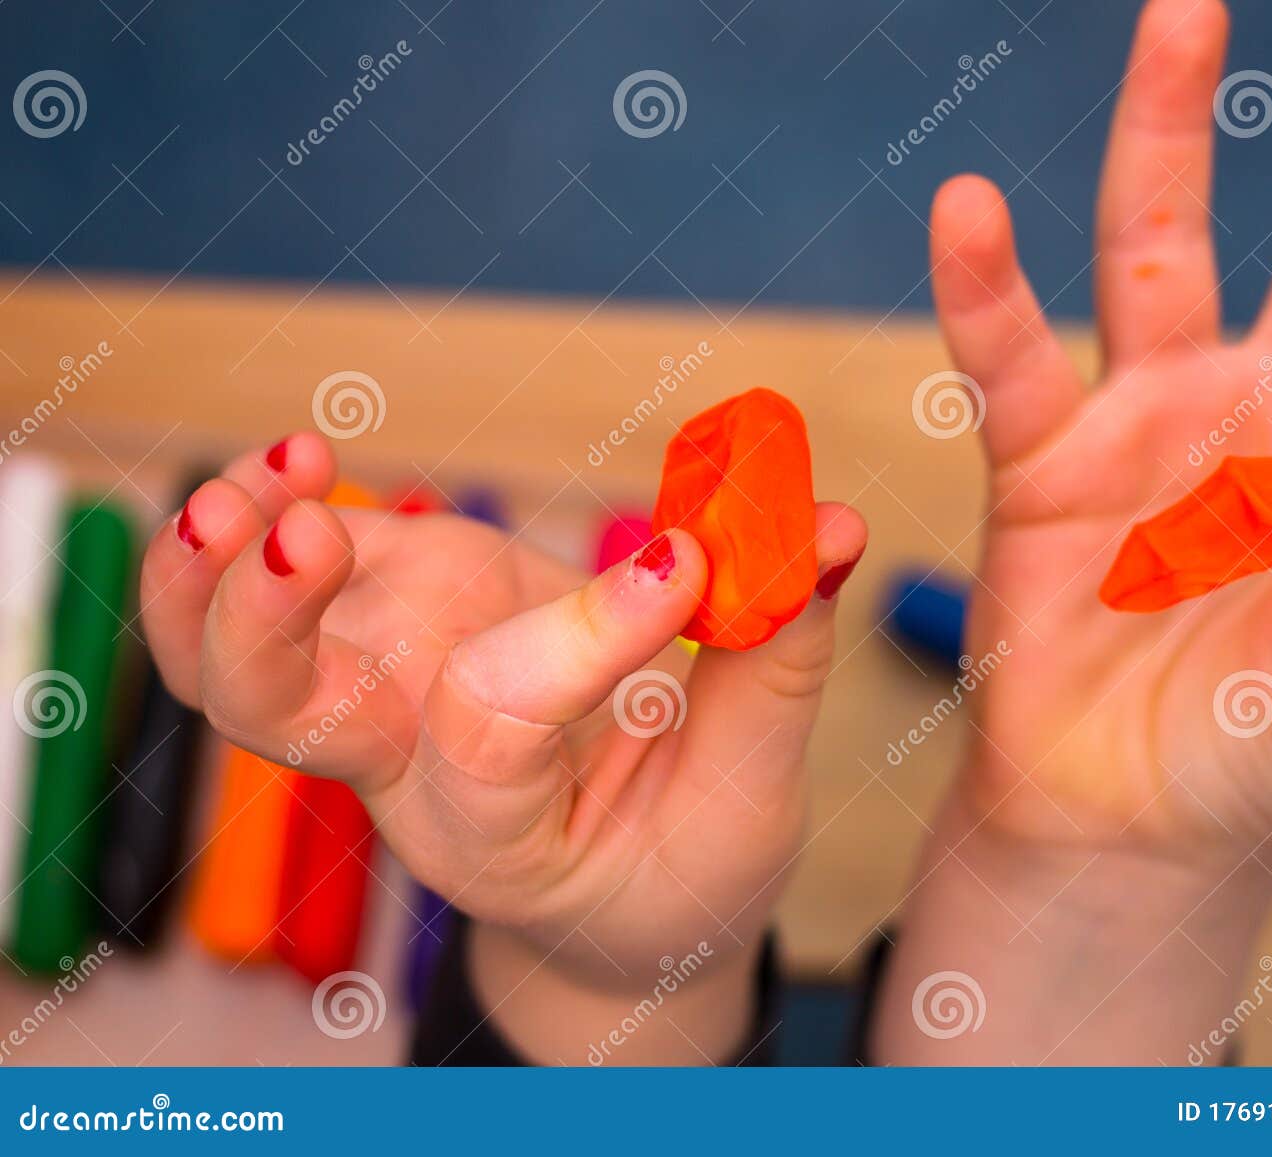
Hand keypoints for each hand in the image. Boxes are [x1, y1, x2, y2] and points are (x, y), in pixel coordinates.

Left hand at [141, 432, 865, 1063]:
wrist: (604, 888)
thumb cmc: (674, 863)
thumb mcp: (746, 795)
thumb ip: (776, 662)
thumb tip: (830, 527)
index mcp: (489, 837)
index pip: (493, 727)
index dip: (584, 636)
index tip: (688, 565)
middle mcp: (404, 765)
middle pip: (275, 712)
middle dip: (265, 624)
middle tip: (303, 541)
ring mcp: (382, 680)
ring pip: (226, 644)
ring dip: (217, 561)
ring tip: (288, 471)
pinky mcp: (391, 609)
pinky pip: (276, 560)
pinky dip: (261, 506)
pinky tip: (299, 461)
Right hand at [873, 0, 1271, 1063]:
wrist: (1117, 828)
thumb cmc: (1251, 761)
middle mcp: (1251, 423)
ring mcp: (1142, 430)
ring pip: (1154, 257)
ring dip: (1168, 139)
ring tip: (1187, 16)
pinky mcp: (1040, 470)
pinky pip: (1007, 363)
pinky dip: (982, 290)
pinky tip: (968, 209)